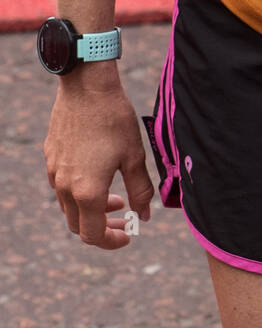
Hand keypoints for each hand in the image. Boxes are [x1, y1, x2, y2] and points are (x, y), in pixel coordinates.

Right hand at [44, 80, 154, 248]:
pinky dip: (78, 191)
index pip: (94, 236)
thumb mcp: (134, 156)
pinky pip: (61, 186)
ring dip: (90, 209)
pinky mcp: (50, 156)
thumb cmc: (114, 119)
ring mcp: (54, 171)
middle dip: (102, 228)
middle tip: (122, 216)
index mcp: (87, 192)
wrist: (87, 86)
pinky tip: (96, 173)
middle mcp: (65, 187)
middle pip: (78, 225)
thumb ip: (141, 191)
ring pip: (68, 206)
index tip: (128, 234)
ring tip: (114, 195)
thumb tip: (144, 215)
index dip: (112, 241)